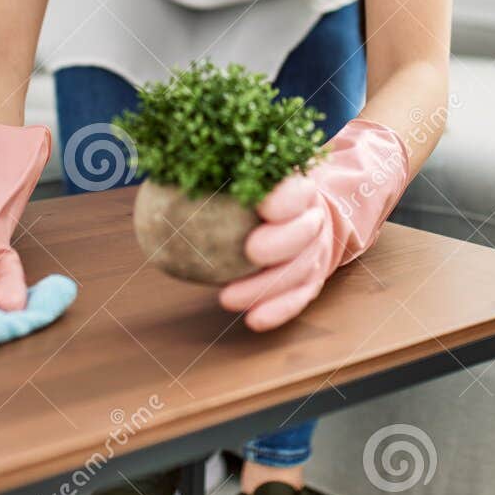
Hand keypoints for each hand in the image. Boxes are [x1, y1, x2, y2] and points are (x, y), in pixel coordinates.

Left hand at [218, 118, 410, 331]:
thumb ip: (233, 178)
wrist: (310, 214)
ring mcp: (316, 253)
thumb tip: (179, 174)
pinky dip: (278, 311)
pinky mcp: (313, 281)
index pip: (298, 192)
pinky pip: (299, 299)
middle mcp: (313, 220)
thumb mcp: (260, 180)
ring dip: (265, 288)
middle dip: (280, 243)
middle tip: (250, 250)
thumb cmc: (268, 196)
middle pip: (304, 234)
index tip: (263, 204)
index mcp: (300, 190)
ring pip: (299, 272)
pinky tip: (254, 320)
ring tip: (228, 298)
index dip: (284, 198)